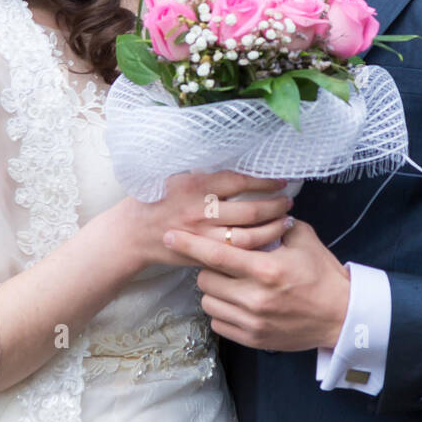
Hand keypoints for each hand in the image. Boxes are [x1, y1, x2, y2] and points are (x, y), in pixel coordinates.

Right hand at [118, 171, 294, 268]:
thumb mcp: (176, 176)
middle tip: (288, 202)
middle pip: (249, 211)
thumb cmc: (155, 199)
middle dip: (275, 207)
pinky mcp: (202, 255)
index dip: (265, 182)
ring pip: (248, 236)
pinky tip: (269, 243)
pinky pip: (236, 255)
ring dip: (272, 229)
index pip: (240, 181)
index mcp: (195, 185)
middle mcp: (201, 211)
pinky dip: (256, 249)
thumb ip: (205, 173)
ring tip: (286, 222)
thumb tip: (239, 166)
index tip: (281, 181)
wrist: (133, 232)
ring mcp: (202, 237)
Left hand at [162, 219, 350, 350]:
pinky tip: (238, 302)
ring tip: (233, 283)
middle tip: (225, 263)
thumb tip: (253, 211)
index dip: (189, 244)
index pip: (216, 253)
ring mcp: (252, 321)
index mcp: (265, 268)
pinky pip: (218, 323)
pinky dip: (222, 311)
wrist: (342, 316)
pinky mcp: (252, 339)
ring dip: (215, 290)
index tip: (170, 235)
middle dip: (209, 268)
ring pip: (208, 302)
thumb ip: (274, 225)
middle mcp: (254, 297)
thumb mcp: (303, 239)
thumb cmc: (323, 274)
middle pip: (205, 279)